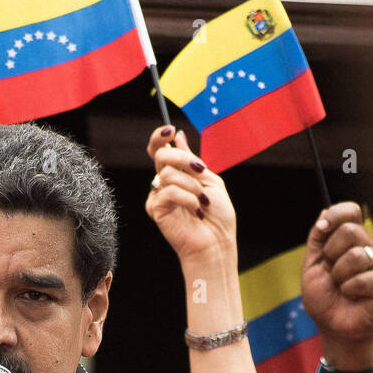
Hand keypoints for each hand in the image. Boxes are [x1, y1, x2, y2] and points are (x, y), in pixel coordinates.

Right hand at [144, 126, 236, 273]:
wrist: (217, 243)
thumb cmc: (217, 216)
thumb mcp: (210, 180)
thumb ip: (192, 160)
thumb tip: (178, 136)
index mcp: (177, 174)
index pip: (159, 150)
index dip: (160, 137)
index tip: (170, 129)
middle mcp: (164, 183)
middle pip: (161, 156)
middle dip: (182, 159)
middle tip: (200, 171)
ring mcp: (158, 196)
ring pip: (167, 175)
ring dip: (192, 186)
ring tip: (203, 202)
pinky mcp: (155, 209)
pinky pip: (168, 192)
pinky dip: (188, 199)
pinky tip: (197, 211)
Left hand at [300, 203, 372, 371]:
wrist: (334, 329)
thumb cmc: (324, 299)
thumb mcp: (312, 267)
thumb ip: (317, 240)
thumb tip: (324, 214)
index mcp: (350, 241)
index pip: (351, 212)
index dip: (336, 215)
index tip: (321, 230)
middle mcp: (367, 248)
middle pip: (351, 231)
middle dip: (331, 253)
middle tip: (331, 272)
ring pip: (357, 255)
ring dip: (339, 275)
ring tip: (341, 287)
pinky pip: (363, 278)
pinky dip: (349, 289)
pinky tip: (351, 295)